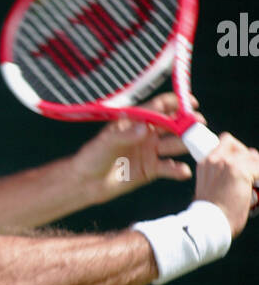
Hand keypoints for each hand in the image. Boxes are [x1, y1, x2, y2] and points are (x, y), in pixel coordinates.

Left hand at [73, 92, 205, 203]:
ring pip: (174, 145)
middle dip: (187, 123)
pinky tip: (183, 172)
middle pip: (172, 125)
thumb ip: (126, 135)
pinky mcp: (151, 170)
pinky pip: (169, 168)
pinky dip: (177, 170)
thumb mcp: (107, 143)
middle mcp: (146, 134)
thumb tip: (144, 128)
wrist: (87, 183)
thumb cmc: (92, 156)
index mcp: (135, 121)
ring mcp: (150, 152)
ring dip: (186, 144)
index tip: (191, 102)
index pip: (159, 107)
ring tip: (195, 146)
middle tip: (198, 124)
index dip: (175, 102)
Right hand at [195, 132, 258, 237]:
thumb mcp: (209, 190)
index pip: (226, 142)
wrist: (208, 225)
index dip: (238, 151)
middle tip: (253, 176)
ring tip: (256, 184)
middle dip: (251, 160)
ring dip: (257, 170)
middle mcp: (215, 159)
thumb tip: (240, 178)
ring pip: (254, 158)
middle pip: (242, 147)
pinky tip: (258, 189)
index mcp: (205, 163)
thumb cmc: (211, 215)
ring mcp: (227, 163)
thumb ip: (219, 178)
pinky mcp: (240, 171)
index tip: (244, 164)